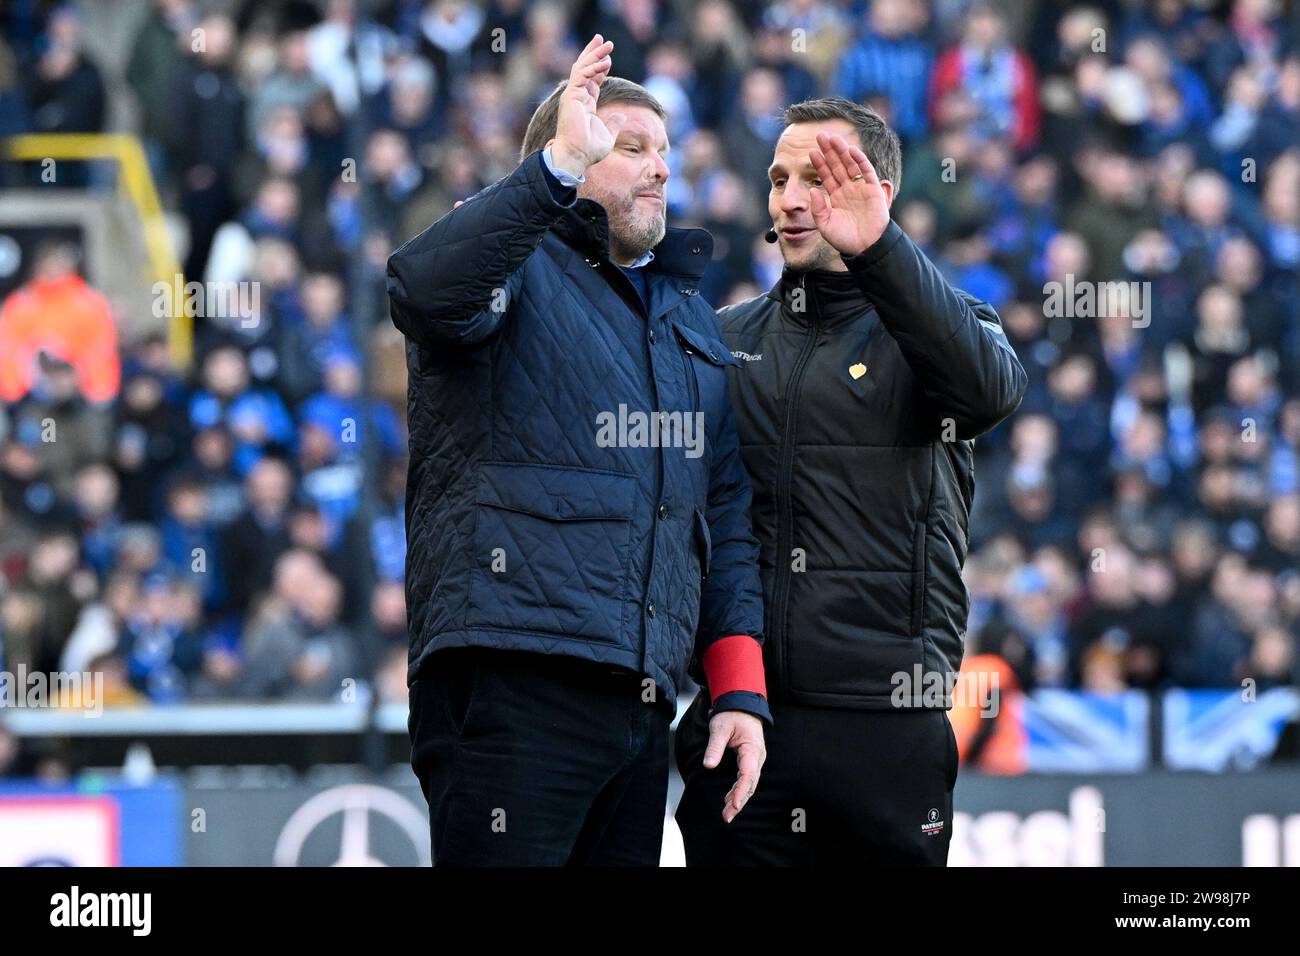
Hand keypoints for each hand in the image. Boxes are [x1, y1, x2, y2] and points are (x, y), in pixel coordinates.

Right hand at [549, 35, 625, 178]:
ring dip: (595, 54)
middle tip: (603, 39)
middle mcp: (577, 97)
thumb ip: (614, 123)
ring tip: (607, 44)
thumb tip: (622, 114)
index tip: (608, 58)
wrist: (577, 155)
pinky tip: (605, 62)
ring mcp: (573, 96)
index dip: (600, 68)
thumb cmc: (589, 150)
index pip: (592, 80)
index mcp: (585, 104)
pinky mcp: (571, 96)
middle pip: (585, 69)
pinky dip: (593, 67)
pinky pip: (581, 75)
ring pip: (582, 68)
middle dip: (594, 53)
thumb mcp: (607, 135)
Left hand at [703, 710, 765, 822]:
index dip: (740, 791)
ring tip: (727, 813)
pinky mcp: (751, 761)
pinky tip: (730, 800)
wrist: (742, 705)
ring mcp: (755, 759)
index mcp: (752, 749)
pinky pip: (747, 779)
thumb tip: (708, 765)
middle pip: (750, 784)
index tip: (732, 804)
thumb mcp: (719, 727)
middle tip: (727, 816)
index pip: (747, 774)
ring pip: (750, 784)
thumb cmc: (731, 715)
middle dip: (739, 801)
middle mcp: (757, 757)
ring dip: (739, 798)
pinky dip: (739, 790)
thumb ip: (715, 747)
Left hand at [808, 131, 890, 256]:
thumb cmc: (844, 239)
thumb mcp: (825, 225)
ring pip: (850, 165)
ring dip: (842, 151)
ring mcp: (860, 188)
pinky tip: (850, 150)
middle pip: (836, 166)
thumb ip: (818, 208)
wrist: (865, 247)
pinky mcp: (873, 190)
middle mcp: (847, 189)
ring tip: (833, 138)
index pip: (826, 175)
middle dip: (828, 151)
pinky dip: (859, 160)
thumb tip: (813, 190)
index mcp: (835, 197)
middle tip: (820, 135)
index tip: (810, 151)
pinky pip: (866, 171)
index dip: (819, 163)